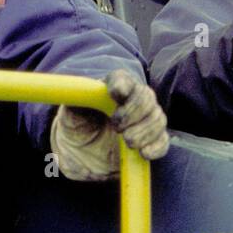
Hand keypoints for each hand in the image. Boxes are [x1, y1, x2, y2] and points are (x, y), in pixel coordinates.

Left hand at [52, 70, 169, 180]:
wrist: (81, 153)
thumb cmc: (76, 127)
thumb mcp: (70, 115)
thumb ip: (75, 102)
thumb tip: (76, 93)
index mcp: (111, 88)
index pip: (121, 78)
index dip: (122, 84)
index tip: (117, 93)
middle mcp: (131, 101)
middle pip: (146, 96)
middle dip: (134, 112)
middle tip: (118, 127)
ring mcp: (143, 121)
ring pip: (157, 117)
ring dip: (145, 131)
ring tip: (127, 142)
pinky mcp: (150, 141)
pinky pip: (162, 141)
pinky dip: (156, 147)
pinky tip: (144, 153)